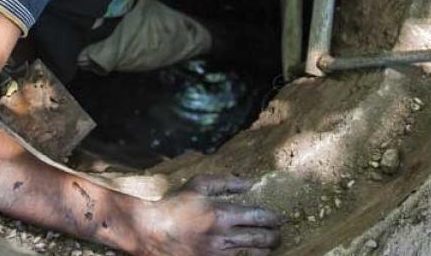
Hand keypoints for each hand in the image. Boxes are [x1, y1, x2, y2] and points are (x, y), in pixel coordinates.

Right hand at [131, 175, 281, 254]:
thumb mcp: (199, 185)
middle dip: (274, 237)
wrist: (151, 232)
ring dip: (265, 251)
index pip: (259, 217)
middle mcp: (223, 237)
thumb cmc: (175, 205)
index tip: (279, 218)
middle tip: (278, 234)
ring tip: (268, 247)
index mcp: (222, 214)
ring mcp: (217, 255)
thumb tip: (250, 183)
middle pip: (260, 239)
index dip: (273, 218)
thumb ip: (226, 182)